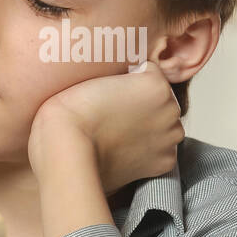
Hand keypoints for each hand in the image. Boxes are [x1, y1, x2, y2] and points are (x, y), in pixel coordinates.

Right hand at [27, 60, 183, 193]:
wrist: (67, 151)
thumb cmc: (71, 116)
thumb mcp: (92, 77)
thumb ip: (122, 78)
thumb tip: (130, 86)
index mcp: (155, 82)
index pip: (147, 74)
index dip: (126, 83)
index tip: (109, 95)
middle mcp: (170, 109)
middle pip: (160, 102)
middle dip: (142, 108)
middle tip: (111, 118)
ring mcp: (169, 137)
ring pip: (163, 127)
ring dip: (148, 131)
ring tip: (117, 137)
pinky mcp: (164, 162)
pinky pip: (161, 153)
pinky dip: (146, 154)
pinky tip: (124, 152)